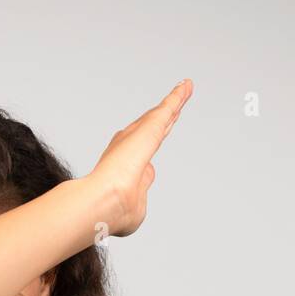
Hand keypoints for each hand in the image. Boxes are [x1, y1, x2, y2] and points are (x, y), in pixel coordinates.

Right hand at [84, 79, 192, 236]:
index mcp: (125, 166)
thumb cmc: (114, 209)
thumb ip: (141, 191)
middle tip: (170, 106)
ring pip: (161, 115)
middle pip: (151, 129)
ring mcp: (139, 136)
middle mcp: (129, 147)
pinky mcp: (151, 127)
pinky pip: (168, 108)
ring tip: (183, 89)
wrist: (107, 201)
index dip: (148, 144)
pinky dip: (178, 96)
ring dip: (173, 102)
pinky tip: (187, 86)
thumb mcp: (134, 206)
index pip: (142, 152)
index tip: (154, 137)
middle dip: (161, 118)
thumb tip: (146, 180)